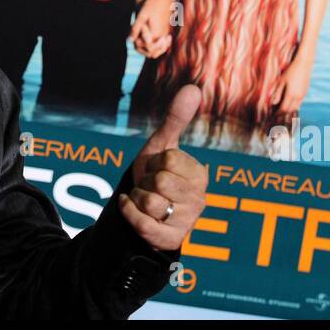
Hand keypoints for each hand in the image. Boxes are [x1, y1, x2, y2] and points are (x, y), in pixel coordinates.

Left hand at [119, 84, 207, 251]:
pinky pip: (142, 223)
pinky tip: (131, 208)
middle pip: (159, 181)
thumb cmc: (154, 175)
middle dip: (145, 181)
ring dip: (137, 198)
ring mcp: (186, 222)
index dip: (154, 161)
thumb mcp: (162, 146)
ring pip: (149, 203)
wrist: (140, 209)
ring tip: (145, 200)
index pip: (169, 159)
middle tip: (150, 186)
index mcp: (200, 175)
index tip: (157, 168)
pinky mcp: (170, 240)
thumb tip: (193, 88)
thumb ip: (177, 118)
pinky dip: (129, 212)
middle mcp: (199, 200)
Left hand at [129, 0, 175, 58]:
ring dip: (149, 49)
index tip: (138, 31)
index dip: (139, 43)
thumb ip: (135, 29)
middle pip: (153, 53)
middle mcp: (162, 37)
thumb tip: (129, 40)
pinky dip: (156, 46)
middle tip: (137, 38)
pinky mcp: (166, 31)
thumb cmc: (152, 4)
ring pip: (158, 51)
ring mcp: (165, 34)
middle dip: (143, 49)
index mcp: (156, 34)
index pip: (147, 48)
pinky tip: (149, 39)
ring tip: (141, 40)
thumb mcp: (141, 16)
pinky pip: (162, 45)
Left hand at [269, 51, 312, 121]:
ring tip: (281, 111)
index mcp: (291, 94)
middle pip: (290, 110)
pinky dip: (293, 106)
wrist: (304, 63)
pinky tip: (288, 104)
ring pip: (296, 108)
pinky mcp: (305, 92)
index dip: (278, 113)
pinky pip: (299, 103)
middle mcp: (298, 97)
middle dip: (283, 114)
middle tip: (276, 115)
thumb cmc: (290, 70)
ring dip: (289, 111)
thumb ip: (277, 92)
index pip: (284, 109)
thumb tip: (272, 103)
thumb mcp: (281, 80)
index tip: (272, 115)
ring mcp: (303, 95)